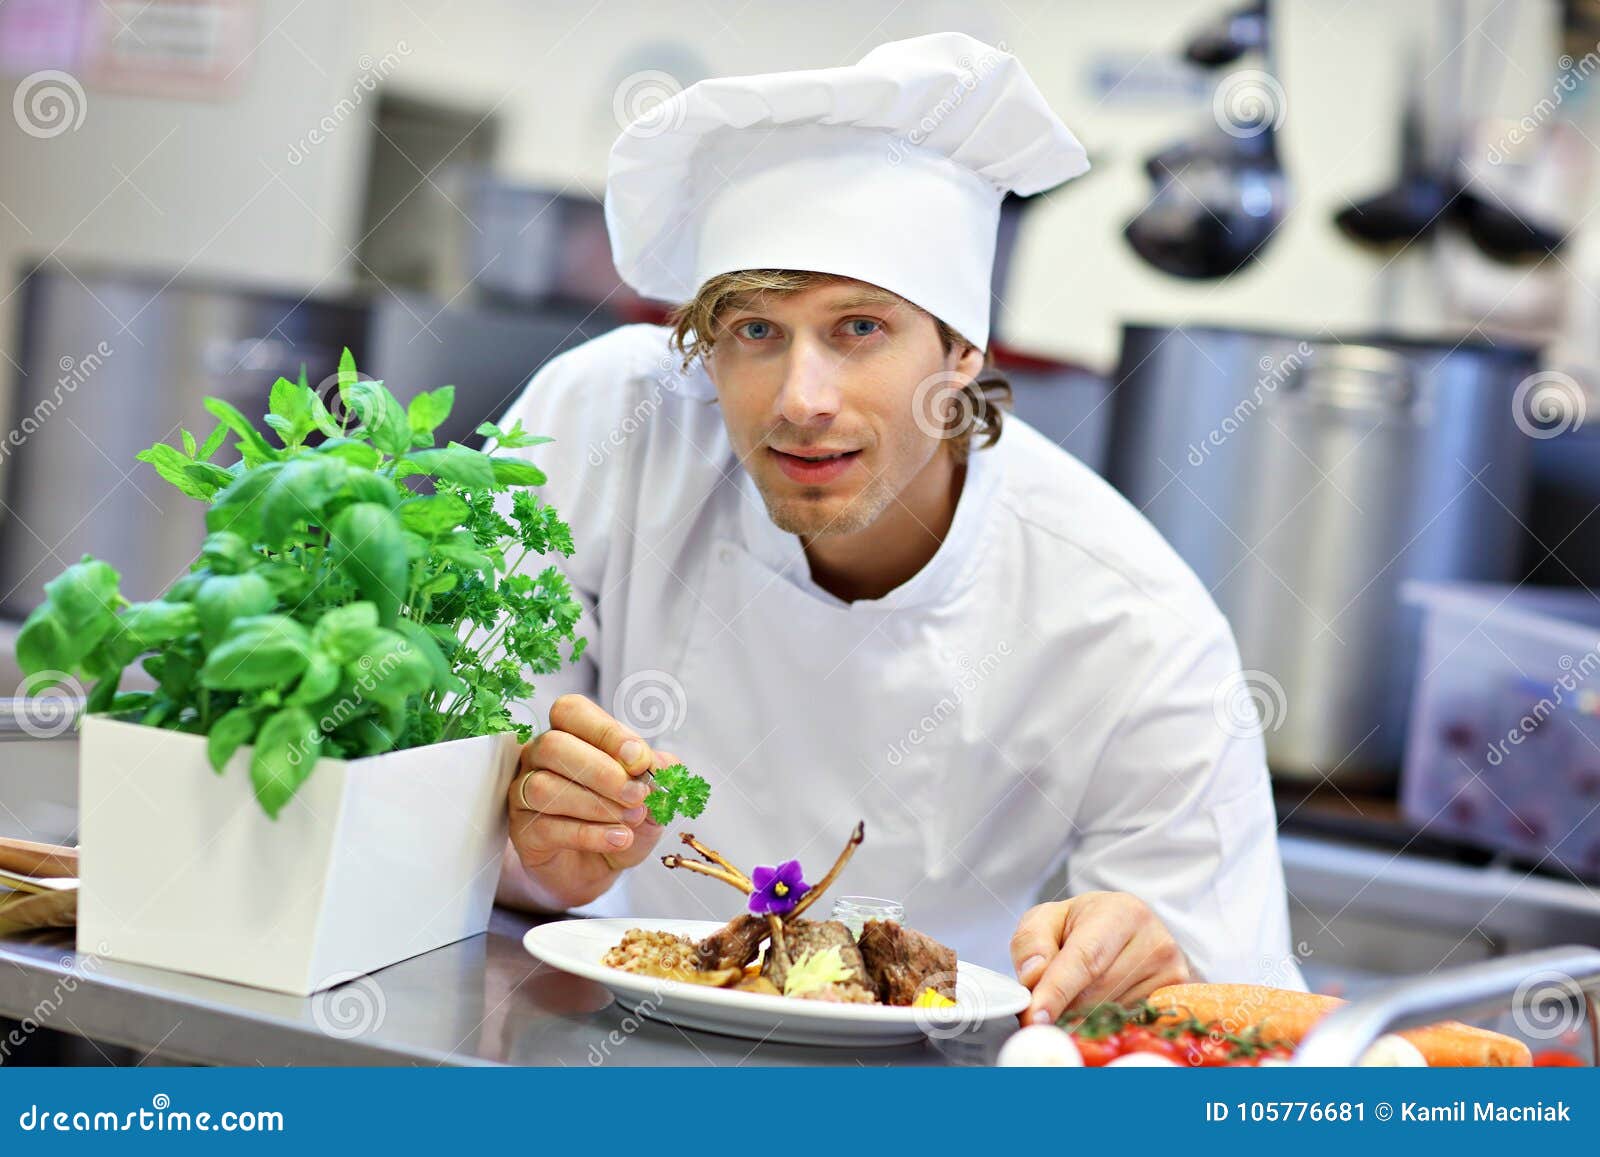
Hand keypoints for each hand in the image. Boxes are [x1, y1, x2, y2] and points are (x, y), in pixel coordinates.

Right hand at [503, 693, 676, 910]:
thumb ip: (654, 770)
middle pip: (554, 746)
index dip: (606, 732)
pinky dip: (589, 834)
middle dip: (602, 771)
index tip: (639, 760)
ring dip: (596, 805)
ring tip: (631, 820)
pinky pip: (546, 827)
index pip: (572, 712)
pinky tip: (618, 839)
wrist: (604, 866)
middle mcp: (539, 757)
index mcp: (570, 733)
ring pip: (544, 787)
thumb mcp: (649, 791)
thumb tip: (653, 763)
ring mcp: (524, 793)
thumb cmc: (622, 816)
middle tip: (636, 795)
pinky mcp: (522, 831)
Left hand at [1010, 891, 1192, 1024]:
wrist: (1129, 930)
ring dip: (1084, 1018)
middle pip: (1097, 994)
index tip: (1036, 1017)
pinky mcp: (1177, 1001)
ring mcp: (1173, 973)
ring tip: (1075, 1000)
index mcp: (1121, 912)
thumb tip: (1034, 976)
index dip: (1057, 991)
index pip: (1085, 959)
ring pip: (1113, 1015)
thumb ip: (1032, 942)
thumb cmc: (1083, 925)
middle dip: (1063, 1009)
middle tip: (1042, 1014)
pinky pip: (1132, 1026)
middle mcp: (1155, 941)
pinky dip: (1108, 1026)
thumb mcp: (1047, 920)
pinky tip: (1097, 1015)